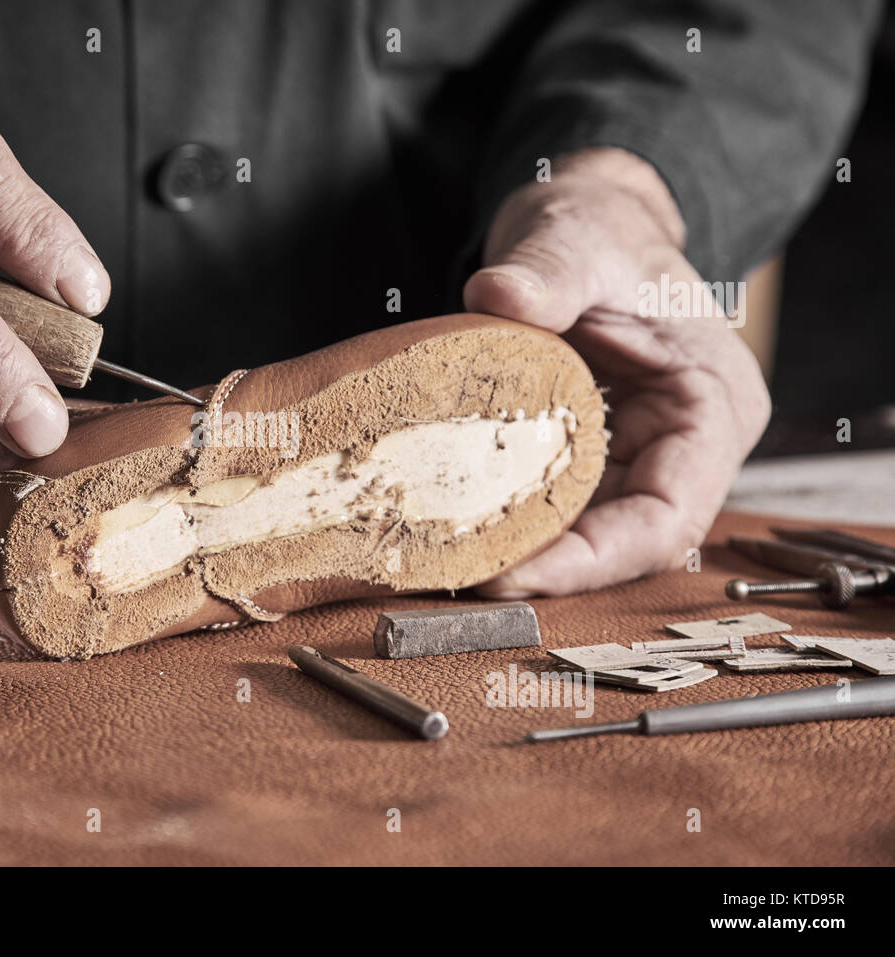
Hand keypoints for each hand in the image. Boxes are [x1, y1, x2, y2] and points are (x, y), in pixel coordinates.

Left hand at [465, 148, 769, 594]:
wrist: (586, 225)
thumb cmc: (602, 230)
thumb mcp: (579, 237)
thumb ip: (549, 270)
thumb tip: (496, 292)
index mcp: (713, 406)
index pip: (668, 517)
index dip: (593, 559)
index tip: (512, 570)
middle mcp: (685, 447)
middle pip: (625, 544)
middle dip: (547, 569)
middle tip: (459, 576)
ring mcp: (638, 456)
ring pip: (588, 536)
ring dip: (522, 555)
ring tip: (445, 561)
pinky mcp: (592, 457)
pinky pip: (556, 507)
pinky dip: (509, 521)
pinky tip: (454, 526)